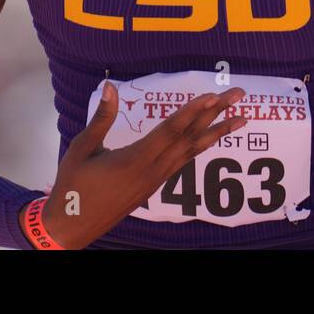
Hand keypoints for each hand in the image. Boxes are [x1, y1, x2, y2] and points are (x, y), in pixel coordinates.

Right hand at [20, 82, 247, 248]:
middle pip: (190, 137)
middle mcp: (153, 170)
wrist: (72, 226)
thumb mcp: (82, 149)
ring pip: (193, 151)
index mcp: (135, 159)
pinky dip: (201, 147)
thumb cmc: (73, 185)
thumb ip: (101, 118)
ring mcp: (156, 179)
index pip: (170, 130)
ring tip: (241, 119)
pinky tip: (212, 138)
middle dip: (217, 115)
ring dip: (218, 132)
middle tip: (240, 96)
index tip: (213, 96)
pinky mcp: (154, 186)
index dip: (193, 111)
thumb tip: (110, 87)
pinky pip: (184, 161)